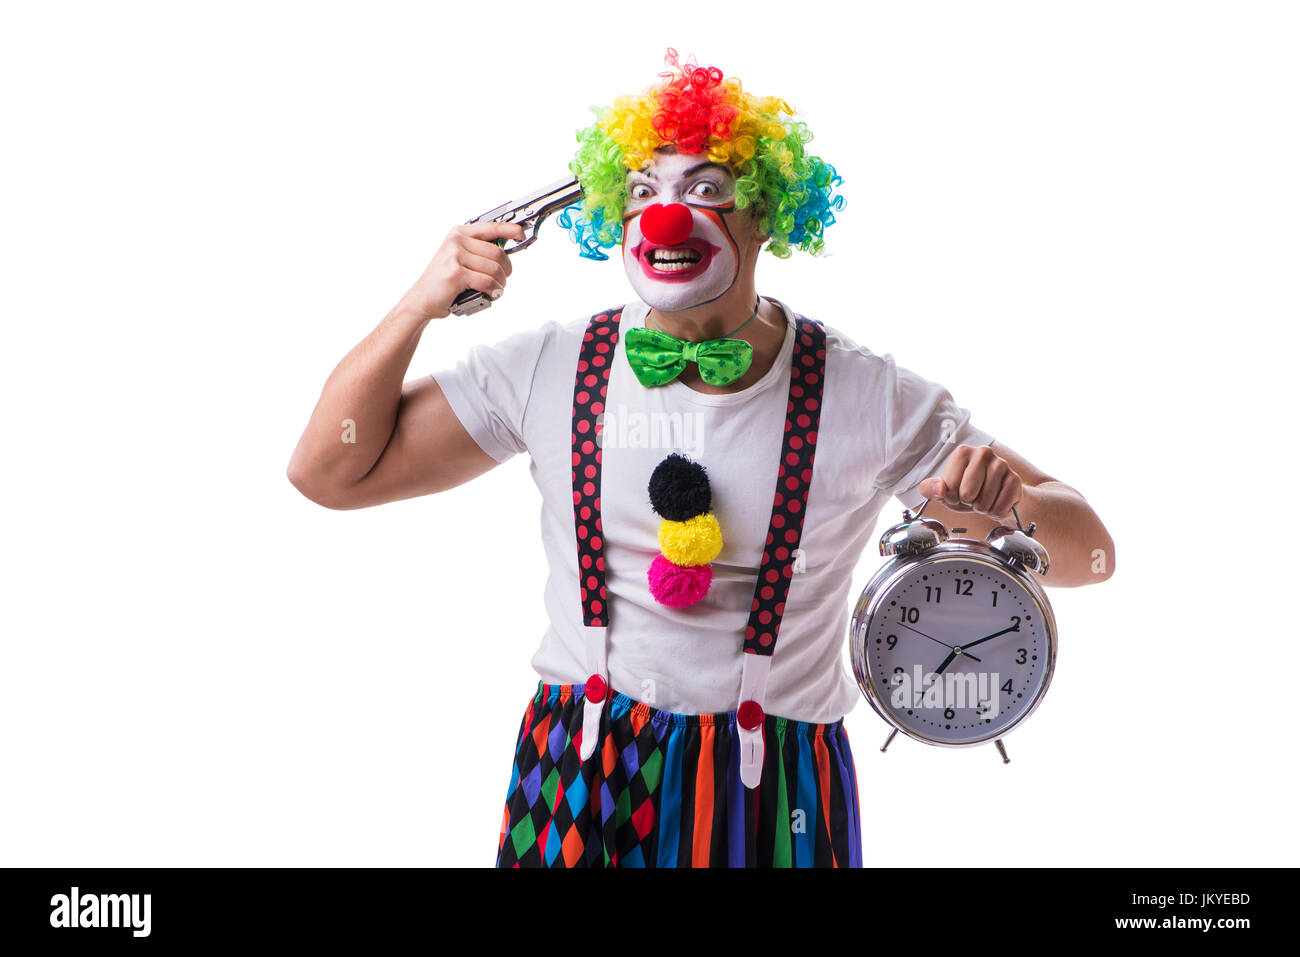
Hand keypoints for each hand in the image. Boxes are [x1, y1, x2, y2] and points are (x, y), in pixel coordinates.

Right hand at [397, 221, 525, 321]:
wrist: (422, 299)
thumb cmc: (444, 281)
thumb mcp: (459, 258)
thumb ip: (479, 251)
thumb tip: (506, 248)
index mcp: (459, 233)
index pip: (492, 226)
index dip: (510, 230)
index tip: (521, 234)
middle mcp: (457, 241)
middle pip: (498, 253)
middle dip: (506, 270)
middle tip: (502, 280)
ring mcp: (455, 255)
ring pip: (494, 269)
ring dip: (500, 283)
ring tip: (495, 289)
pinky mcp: (455, 273)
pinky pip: (487, 281)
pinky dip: (493, 291)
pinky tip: (490, 294)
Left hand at [918, 444, 1022, 521]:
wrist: (996, 496)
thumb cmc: (967, 491)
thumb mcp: (943, 491)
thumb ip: (930, 489)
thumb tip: (940, 489)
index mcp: (962, 452)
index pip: (949, 487)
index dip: (952, 497)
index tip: (958, 492)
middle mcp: (983, 452)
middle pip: (967, 494)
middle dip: (968, 503)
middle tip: (973, 497)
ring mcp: (1001, 464)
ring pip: (984, 503)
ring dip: (982, 508)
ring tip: (984, 499)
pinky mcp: (1015, 479)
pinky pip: (1000, 508)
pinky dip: (996, 512)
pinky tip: (996, 503)